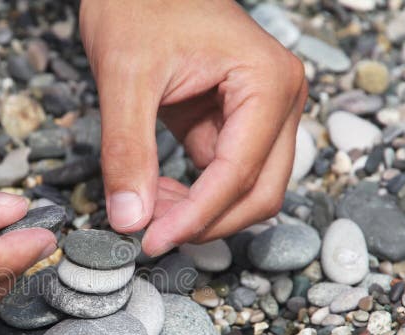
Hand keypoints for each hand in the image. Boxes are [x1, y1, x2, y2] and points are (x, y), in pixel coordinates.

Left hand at [79, 0, 306, 254]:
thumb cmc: (139, 5)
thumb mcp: (125, 78)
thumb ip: (127, 152)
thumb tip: (130, 219)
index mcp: (267, 82)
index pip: (241, 173)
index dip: (197, 217)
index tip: (152, 241)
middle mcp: (278, 100)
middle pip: (260, 192)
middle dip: (205, 222)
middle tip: (149, 235)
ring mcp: (262, 114)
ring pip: (246, 191)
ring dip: (199, 212)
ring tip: (144, 207)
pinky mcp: (235, 124)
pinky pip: (223, 177)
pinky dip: (192, 196)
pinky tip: (153, 194)